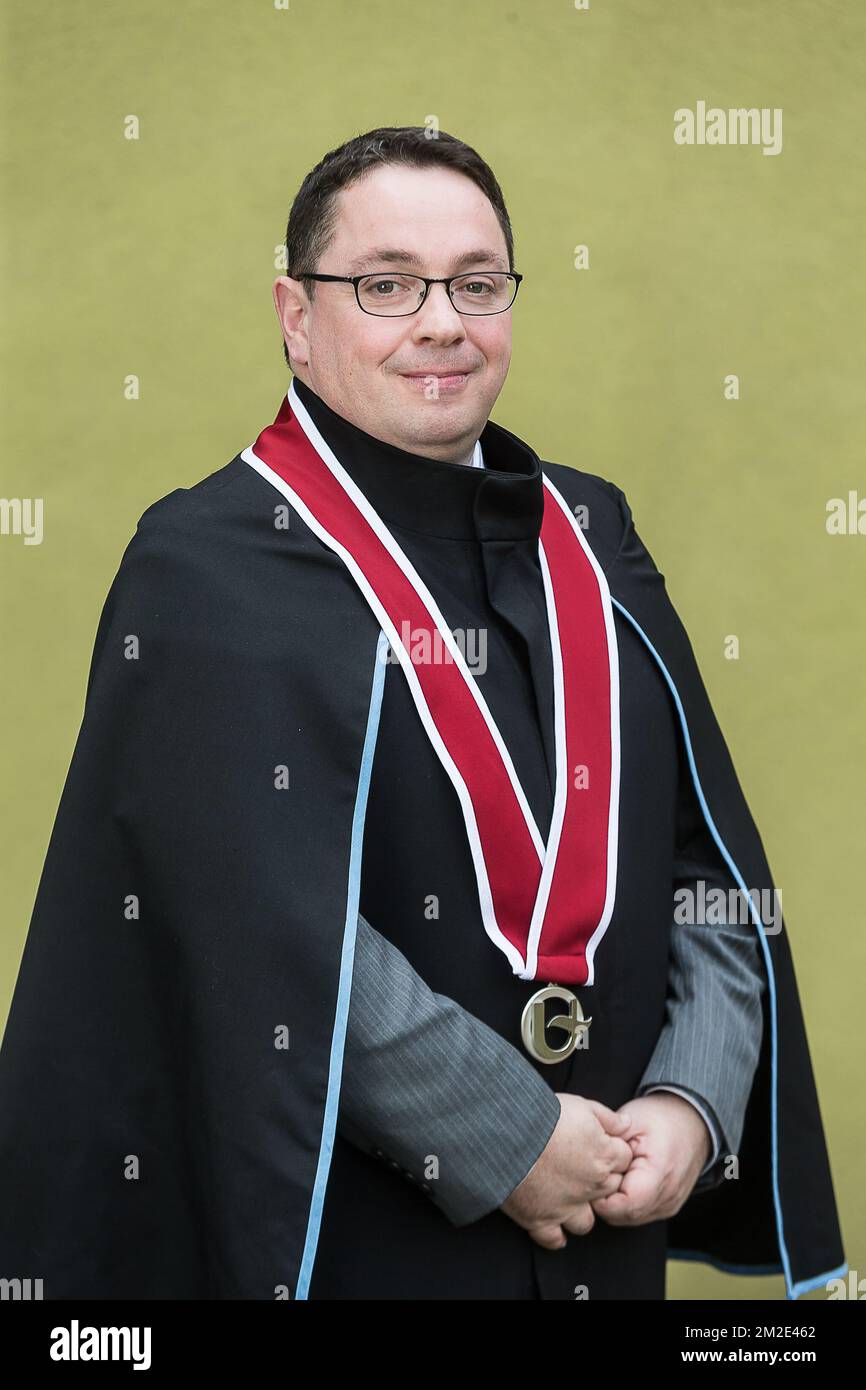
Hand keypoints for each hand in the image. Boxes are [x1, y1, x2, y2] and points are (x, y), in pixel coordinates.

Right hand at [500, 1094, 634, 1250]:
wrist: (509, 1133)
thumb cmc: (545, 1116)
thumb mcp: (582, 1105)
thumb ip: (609, 1118)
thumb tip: (627, 1124)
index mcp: (604, 1157)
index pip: (624, 1159)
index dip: (613, 1150)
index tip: (599, 1144)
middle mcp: (592, 1187)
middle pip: (610, 1190)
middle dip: (601, 1180)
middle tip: (583, 1166)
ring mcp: (567, 1207)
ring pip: (586, 1222)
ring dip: (581, 1211)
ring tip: (570, 1198)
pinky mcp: (541, 1219)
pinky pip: (554, 1239)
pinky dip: (554, 1236)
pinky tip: (552, 1225)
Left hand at [590, 1093, 711, 1225]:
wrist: (692, 1121)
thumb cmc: (661, 1117)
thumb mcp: (631, 1120)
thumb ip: (609, 1143)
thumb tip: (587, 1166)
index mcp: (659, 1172)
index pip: (622, 1205)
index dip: (600, 1196)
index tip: (590, 1176)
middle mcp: (668, 1195)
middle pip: (624, 1215)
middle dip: (603, 1200)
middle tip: (596, 1173)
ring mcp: (670, 1204)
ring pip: (630, 1218)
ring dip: (615, 1203)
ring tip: (613, 1174)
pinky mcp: (668, 1207)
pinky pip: (640, 1214)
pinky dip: (627, 1203)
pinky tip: (624, 1180)